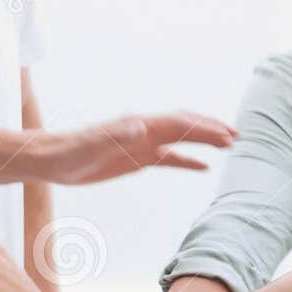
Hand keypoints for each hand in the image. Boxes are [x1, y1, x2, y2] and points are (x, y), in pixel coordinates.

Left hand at [48, 113, 237, 184]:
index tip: (227, 137)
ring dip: (205, 141)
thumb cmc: (71, 152)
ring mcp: (143, 144)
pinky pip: (170, 158)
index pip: (180, 124)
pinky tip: (204, 167)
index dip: (204, 129)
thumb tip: (141, 126)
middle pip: (186, 126)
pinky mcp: (138, 159)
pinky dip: (188, 160)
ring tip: (230, 145)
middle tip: (238, 136)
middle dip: (212, 129)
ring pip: (182, 139)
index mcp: (139, 126)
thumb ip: (118, 135)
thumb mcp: (93, 145)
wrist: (53, 159)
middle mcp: (145, 131)